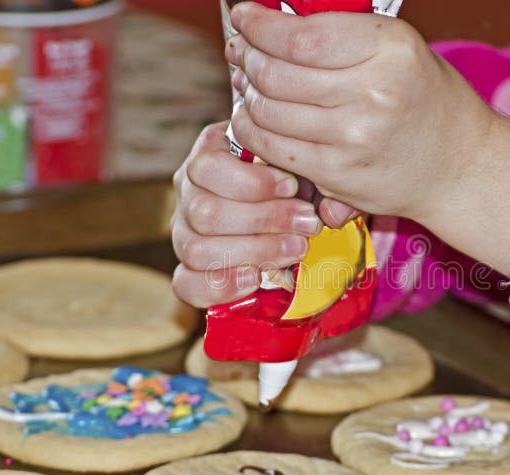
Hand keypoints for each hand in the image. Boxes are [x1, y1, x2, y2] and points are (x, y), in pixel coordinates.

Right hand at [171, 122, 322, 307]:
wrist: (282, 205)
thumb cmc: (290, 178)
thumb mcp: (295, 163)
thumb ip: (302, 173)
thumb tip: (326, 211)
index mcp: (207, 154)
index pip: (207, 167)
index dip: (252, 182)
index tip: (292, 187)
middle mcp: (188, 191)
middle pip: (204, 212)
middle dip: (264, 221)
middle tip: (308, 225)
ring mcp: (184, 230)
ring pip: (196, 249)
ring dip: (254, 253)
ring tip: (296, 249)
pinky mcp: (188, 268)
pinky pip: (186, 284)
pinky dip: (221, 285)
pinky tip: (255, 280)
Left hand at [225, 2, 492, 222]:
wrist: (459, 165)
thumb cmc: (425, 101)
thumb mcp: (398, 49)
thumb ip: (342, 35)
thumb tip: (274, 24)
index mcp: (390, 50)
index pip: (302, 35)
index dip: (260, 25)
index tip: (245, 18)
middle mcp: (374, 94)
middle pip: (277, 74)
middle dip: (248, 58)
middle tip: (242, 52)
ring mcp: (353, 140)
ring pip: (268, 112)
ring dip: (247, 94)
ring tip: (248, 84)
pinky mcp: (338, 175)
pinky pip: (274, 149)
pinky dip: (253, 131)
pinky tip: (255, 119)